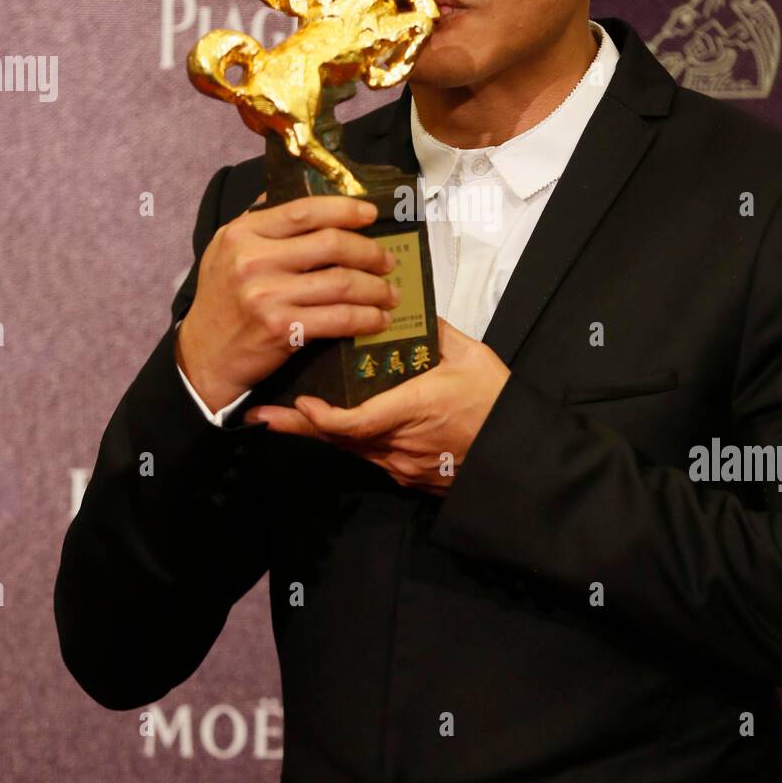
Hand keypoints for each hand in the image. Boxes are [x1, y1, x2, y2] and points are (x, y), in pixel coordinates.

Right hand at [176, 192, 399, 413]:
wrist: (203, 356)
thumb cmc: (222, 301)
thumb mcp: (225, 250)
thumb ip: (260, 222)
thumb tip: (299, 193)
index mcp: (243, 233)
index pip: (304, 210)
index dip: (344, 209)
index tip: (371, 214)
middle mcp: (253, 261)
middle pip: (331, 244)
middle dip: (369, 251)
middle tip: (387, 260)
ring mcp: (267, 296)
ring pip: (341, 283)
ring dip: (376, 288)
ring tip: (390, 292)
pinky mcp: (281, 329)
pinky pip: (338, 318)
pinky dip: (366, 318)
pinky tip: (378, 319)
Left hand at [243, 316, 511, 495]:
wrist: (519, 453)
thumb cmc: (497, 404)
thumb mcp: (471, 357)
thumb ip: (436, 332)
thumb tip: (411, 309)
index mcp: (415, 410)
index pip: (354, 421)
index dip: (321, 416)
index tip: (300, 400)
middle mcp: (401, 444)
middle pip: (339, 439)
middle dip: (299, 425)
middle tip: (262, 416)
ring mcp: (402, 463)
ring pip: (350, 448)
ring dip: (318, 432)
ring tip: (286, 417)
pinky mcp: (407, 473)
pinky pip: (368, 456)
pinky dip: (346, 440)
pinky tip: (330, 428)